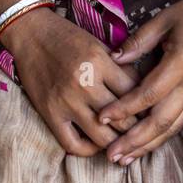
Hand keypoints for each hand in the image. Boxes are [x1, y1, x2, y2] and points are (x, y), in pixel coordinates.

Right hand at [3, 7, 140, 155]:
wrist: (30, 33)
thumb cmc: (67, 36)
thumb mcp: (98, 45)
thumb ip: (119, 69)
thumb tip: (144, 95)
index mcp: (99, 62)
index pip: (135, 93)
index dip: (147, 104)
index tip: (151, 110)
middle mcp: (84, 83)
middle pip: (123, 119)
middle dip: (137, 127)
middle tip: (144, 131)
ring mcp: (66, 101)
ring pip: (103, 137)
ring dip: (117, 142)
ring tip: (124, 140)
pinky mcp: (49, 114)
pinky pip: (74, 145)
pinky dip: (89, 150)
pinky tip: (97, 143)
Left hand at [96, 0, 182, 164]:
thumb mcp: (165, 19)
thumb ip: (139, 41)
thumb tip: (113, 58)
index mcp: (181, 65)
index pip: (148, 94)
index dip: (124, 108)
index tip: (102, 117)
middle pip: (160, 121)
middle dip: (134, 141)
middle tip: (111, 154)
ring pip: (170, 128)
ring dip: (146, 146)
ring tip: (123, 160)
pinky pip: (177, 122)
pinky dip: (159, 137)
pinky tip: (144, 146)